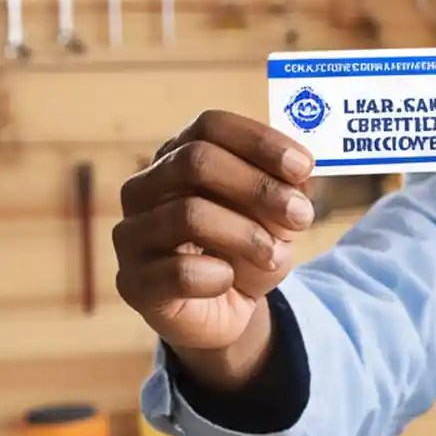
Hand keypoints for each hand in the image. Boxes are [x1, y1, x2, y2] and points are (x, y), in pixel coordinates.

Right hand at [113, 110, 315, 352]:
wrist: (227, 309)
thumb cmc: (248, 248)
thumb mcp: (277, 215)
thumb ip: (286, 189)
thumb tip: (300, 174)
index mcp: (178, 156)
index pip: (210, 126)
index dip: (259, 141)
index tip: (303, 167)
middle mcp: (145, 187)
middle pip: (195, 161)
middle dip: (259, 187)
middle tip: (301, 215)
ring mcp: (132, 233)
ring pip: (189, 214)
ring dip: (248, 236)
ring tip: (274, 256)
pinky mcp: (133, 282)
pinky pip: (177, 271)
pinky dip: (217, 275)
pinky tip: (228, 279)